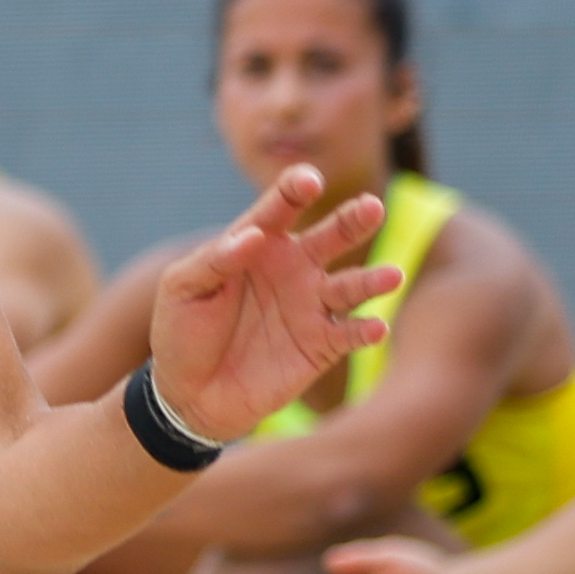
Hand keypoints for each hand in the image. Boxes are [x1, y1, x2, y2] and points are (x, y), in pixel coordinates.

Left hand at [144, 163, 398, 441]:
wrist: (189, 393)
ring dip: (373, 281)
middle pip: (331, 237)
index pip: (279, 208)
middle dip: (353, 221)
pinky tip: (376, 327)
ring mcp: (310, 306)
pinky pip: (349, 334)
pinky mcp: (321, 345)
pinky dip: (365, 331)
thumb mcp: (183, 288)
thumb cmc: (181, 331)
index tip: (308, 180)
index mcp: (257, 244)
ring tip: (392, 276)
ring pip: (351, 286)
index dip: (294, 191)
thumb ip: (216, 260)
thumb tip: (254, 235)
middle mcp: (293, 268)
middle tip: (372, 207)